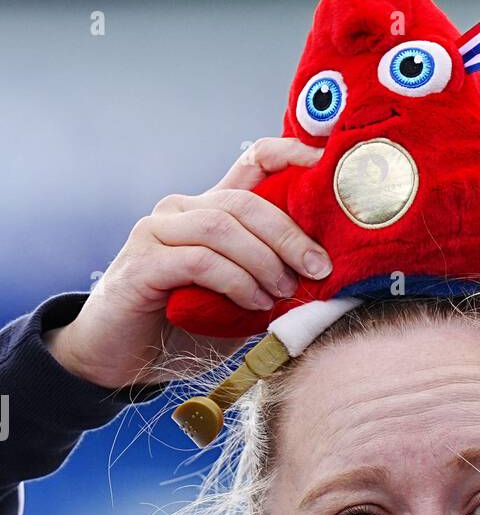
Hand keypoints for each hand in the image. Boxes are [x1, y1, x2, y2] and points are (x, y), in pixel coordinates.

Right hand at [43, 137, 331, 389]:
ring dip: (263, 260)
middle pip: (244, 202)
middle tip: (318, 269)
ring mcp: (157, 232)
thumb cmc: (183, 330)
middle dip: (289, 235)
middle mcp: (181, 210)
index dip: (288, 154)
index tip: (324, 163)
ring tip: (284, 292)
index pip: (251, 163)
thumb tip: (323, 283)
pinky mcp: (144, 262)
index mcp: (210, 211)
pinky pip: (200, 260)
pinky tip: (254, 303)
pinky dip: (235, 281)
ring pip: (221, 226)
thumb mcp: (240, 305)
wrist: (121, 360)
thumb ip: (271, 286)